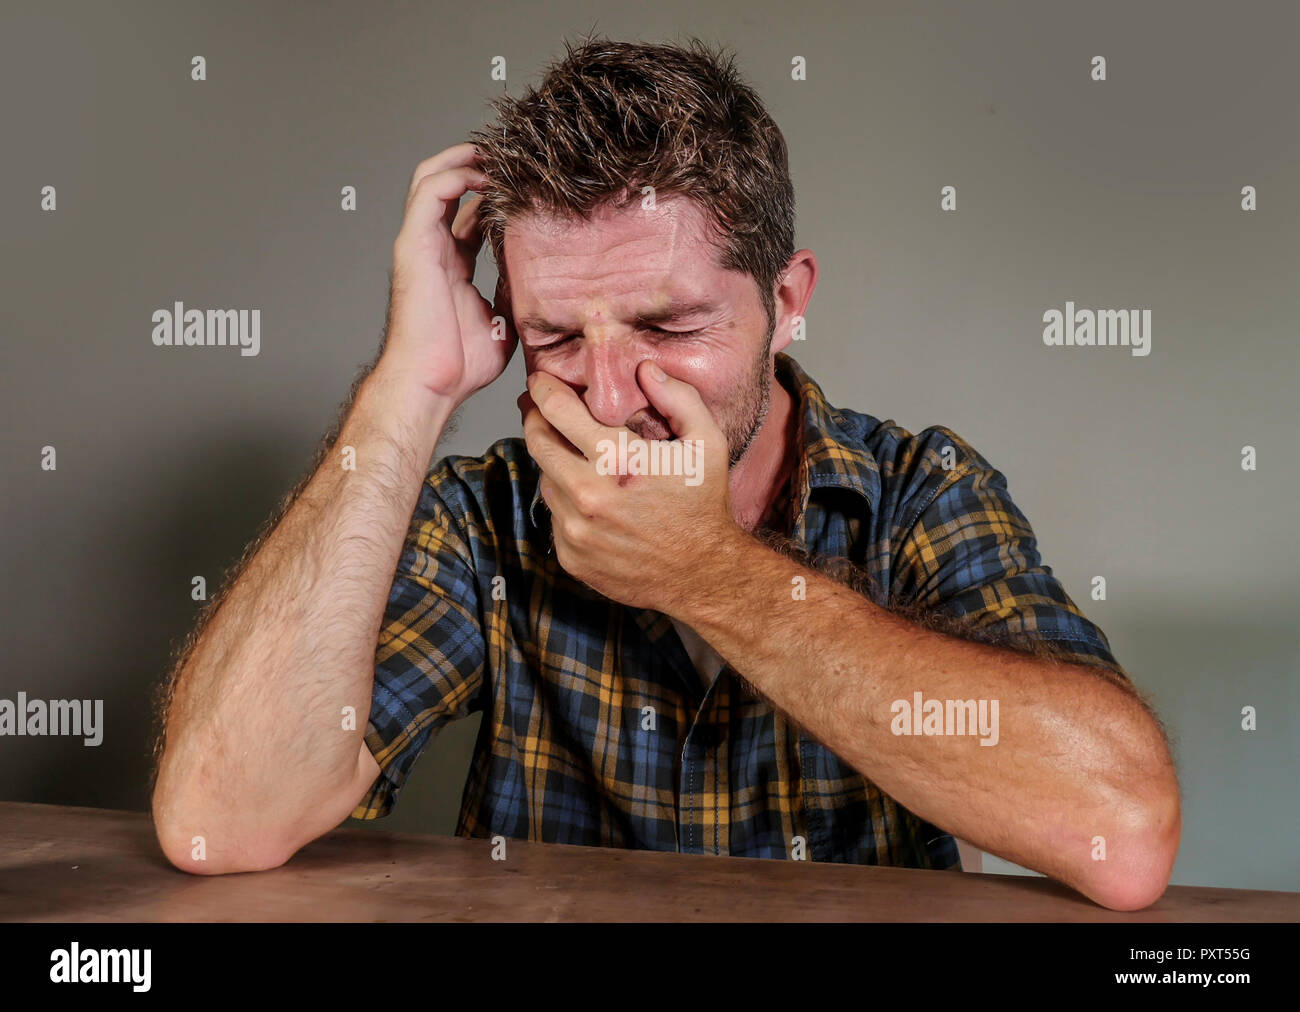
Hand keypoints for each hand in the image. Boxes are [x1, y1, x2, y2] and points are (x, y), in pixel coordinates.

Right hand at [378, 142, 517, 405]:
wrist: (434, 382)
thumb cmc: (461, 364)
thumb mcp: (504, 320)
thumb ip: (513, 292)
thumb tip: (540, 280)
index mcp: (452, 265)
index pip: (468, 216)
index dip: (494, 196)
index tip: (526, 187)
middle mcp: (434, 248)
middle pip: (447, 186)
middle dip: (476, 163)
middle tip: (510, 157)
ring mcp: (421, 244)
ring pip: (432, 177)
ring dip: (463, 158)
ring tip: (495, 152)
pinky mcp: (414, 245)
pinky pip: (429, 192)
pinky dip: (455, 173)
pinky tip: (484, 175)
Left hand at [519, 360, 743, 613]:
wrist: (702, 573)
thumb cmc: (704, 504)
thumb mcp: (707, 443)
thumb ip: (679, 398)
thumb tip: (645, 369)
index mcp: (618, 460)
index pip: (556, 410)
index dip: (544, 389)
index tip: (540, 383)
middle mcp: (588, 494)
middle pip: (537, 441)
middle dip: (535, 419)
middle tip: (539, 409)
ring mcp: (575, 529)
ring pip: (545, 478)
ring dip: (555, 463)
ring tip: (578, 457)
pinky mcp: (570, 555)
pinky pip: (554, 516)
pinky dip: (567, 502)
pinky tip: (593, 500)